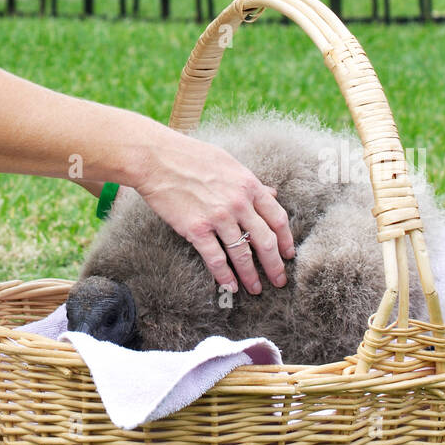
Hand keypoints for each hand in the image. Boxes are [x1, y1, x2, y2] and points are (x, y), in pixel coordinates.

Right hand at [133, 130, 295, 293]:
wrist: (156, 158)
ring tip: (255, 288)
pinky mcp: (196, 229)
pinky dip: (225, 276)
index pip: (277, 218)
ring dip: (251, 276)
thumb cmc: (190, 156)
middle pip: (265, 241)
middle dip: (274, 265)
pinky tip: (230, 286)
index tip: (288, 254)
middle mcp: (238, 202)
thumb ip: (250, 182)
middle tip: (279, 280)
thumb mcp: (228, 163)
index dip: (286, 240)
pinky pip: (216, 259)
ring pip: (242, 254)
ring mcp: (218, 217)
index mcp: (248, 184)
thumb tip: (272, 193)